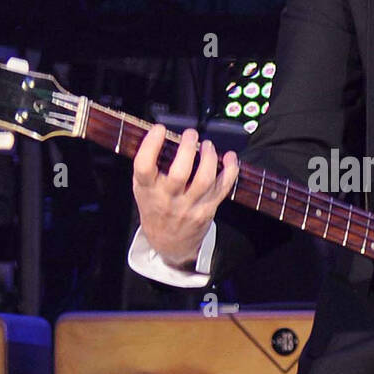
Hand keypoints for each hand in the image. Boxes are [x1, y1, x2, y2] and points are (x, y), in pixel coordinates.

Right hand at [132, 124, 238, 268]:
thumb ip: (150, 168)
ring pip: (204, 179)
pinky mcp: (207, 209)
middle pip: (180, 173)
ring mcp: (189, 206)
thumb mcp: (142, 190)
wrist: (169, 243)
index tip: (160, 129)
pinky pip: (223, 188)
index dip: (151, 145)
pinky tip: (229, 157)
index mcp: (147, 191)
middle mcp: (168, 199)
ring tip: (207, 146)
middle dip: (187, 149)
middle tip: (191, 135)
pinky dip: (230, 170)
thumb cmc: (156, 208)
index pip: (144, 167)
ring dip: (209, 157)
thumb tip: (164, 135)